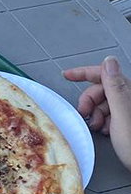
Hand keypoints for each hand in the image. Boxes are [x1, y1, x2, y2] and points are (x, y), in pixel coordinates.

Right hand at [63, 56, 130, 170]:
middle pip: (101, 89)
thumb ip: (115, 87)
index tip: (68, 75)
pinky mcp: (127, 120)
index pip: (104, 73)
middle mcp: (130, 97)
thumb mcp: (122, 115)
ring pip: (103, 103)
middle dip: (89, 101)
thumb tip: (108, 62)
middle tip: (85, 114)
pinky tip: (105, 131)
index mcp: (130, 91)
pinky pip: (108, 114)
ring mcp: (129, 109)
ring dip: (95, 114)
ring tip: (98, 127)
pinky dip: (102, 121)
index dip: (84, 73)